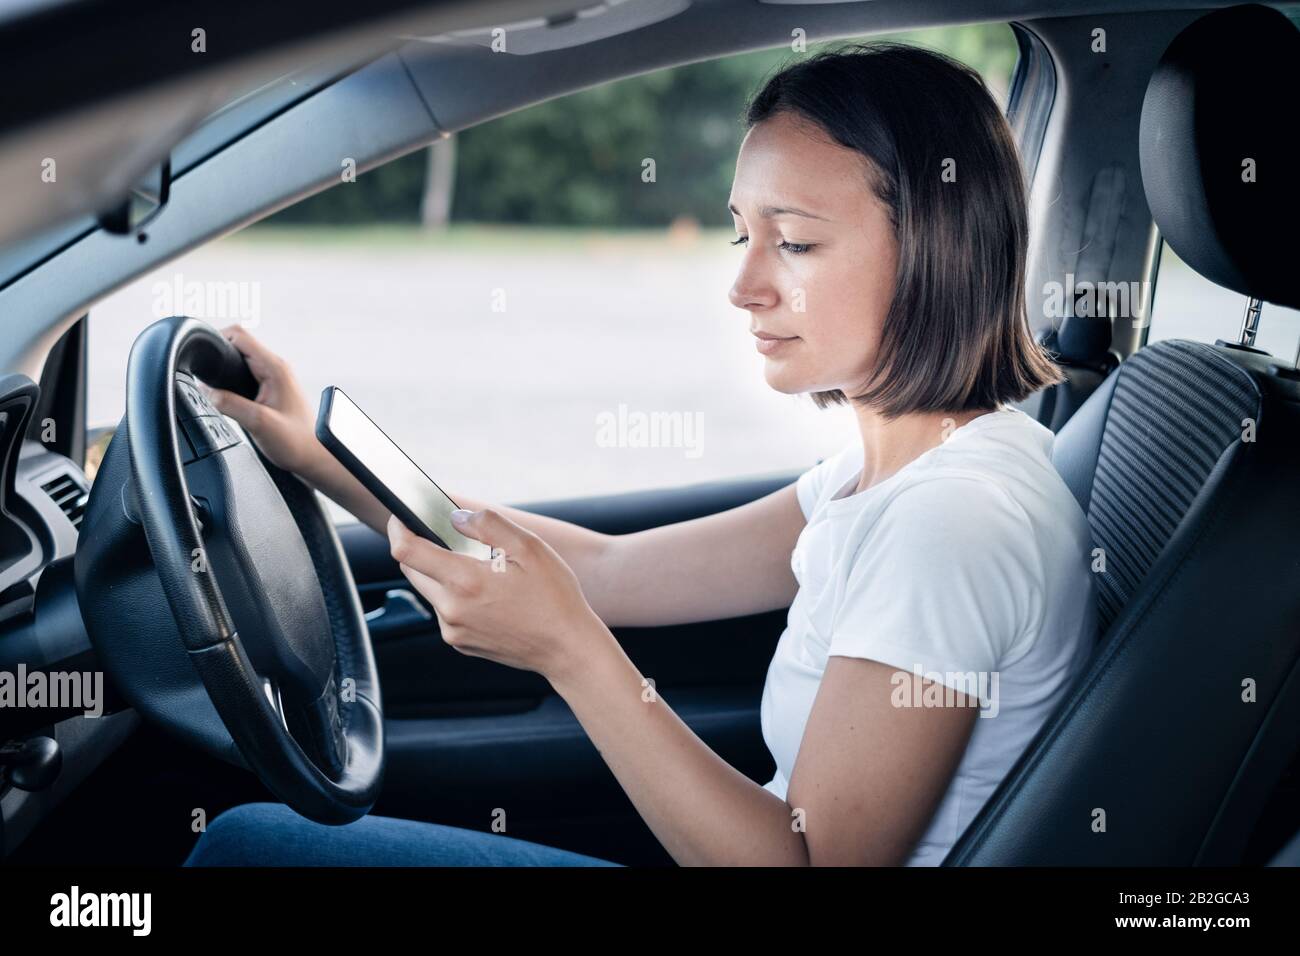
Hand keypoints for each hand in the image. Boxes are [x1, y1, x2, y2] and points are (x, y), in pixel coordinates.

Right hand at [201, 325, 324, 476]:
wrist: (312, 457)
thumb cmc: (296, 442)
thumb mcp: (259, 423)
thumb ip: (230, 404)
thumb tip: (206, 391)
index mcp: (275, 368)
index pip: (239, 336)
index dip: (215, 339)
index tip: (201, 356)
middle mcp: (275, 368)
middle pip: (237, 345)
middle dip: (217, 356)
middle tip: (202, 373)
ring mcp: (274, 378)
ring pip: (240, 360)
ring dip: (224, 369)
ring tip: (211, 384)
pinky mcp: (270, 389)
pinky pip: (245, 374)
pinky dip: (231, 380)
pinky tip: (224, 394)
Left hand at [386, 509, 611, 683]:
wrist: (567, 647)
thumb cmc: (554, 596)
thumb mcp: (529, 548)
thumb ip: (488, 525)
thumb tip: (455, 517)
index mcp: (465, 581)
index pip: (407, 551)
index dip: (398, 528)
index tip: (401, 517)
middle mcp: (451, 609)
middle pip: (413, 570)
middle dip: (422, 549)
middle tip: (452, 538)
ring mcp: (453, 630)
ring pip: (431, 590)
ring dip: (443, 574)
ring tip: (483, 570)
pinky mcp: (459, 642)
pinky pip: (446, 611)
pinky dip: (457, 596)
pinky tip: (489, 595)